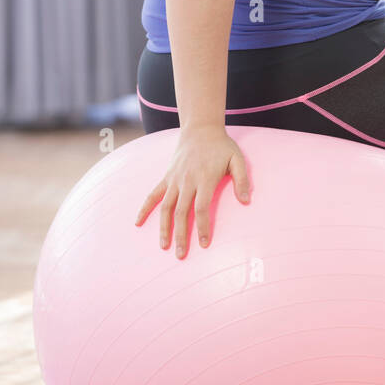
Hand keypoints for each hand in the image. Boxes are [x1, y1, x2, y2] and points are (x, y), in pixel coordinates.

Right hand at [134, 125, 251, 257]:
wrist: (200, 129)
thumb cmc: (221, 146)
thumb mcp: (237, 159)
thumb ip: (242, 180)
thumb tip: (246, 201)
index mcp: (205, 178)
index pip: (201, 208)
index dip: (202, 227)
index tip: (204, 244)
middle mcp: (187, 181)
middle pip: (181, 213)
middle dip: (181, 236)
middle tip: (181, 255)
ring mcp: (174, 180)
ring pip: (165, 208)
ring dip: (163, 228)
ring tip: (164, 246)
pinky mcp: (166, 177)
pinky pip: (153, 195)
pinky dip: (144, 208)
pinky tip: (138, 223)